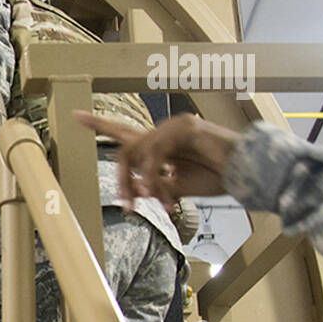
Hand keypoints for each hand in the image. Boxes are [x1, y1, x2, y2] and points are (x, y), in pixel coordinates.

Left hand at [73, 111, 238, 210]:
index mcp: (160, 143)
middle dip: (121, 180)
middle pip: (125, 148)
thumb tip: (137, 191)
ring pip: (139, 154)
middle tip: (128, 206)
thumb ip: (155, 185)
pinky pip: (156, 155)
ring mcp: (174, 125)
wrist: (247, 173)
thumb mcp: (178, 186)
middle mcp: (164, 130)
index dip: (100, 124)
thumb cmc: (217, 177)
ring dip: (144, 185)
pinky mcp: (185, 127)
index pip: (124, 131)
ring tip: (155, 204)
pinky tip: (165, 195)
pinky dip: (156, 178)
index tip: (76, 115)